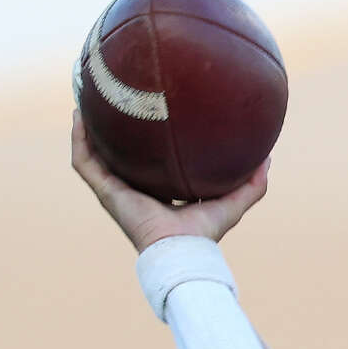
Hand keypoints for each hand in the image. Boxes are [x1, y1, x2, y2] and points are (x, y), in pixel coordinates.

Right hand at [70, 110, 269, 250]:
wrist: (181, 250)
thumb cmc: (205, 233)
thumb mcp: (234, 202)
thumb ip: (254, 184)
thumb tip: (268, 157)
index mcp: (159, 190)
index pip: (150, 160)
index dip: (147, 139)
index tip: (150, 113)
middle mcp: (134, 188)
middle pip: (118, 152)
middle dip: (112, 128)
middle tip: (113, 98)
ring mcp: (116, 190)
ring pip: (94, 153)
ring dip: (87, 127)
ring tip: (86, 98)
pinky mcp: (105, 192)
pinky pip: (84, 161)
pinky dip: (79, 139)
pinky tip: (79, 116)